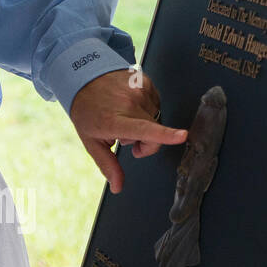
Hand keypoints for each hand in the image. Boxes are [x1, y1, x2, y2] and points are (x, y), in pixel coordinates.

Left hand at [69, 69, 187, 194]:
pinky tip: (131, 106)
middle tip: (126, 139)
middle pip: (154, 132)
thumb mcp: (91, 141)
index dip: (165, 135)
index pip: (144, 129)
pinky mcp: (146, 82)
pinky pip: (156, 103)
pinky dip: (146, 109)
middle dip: (146, 142)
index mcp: (115, 120)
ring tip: (125, 117)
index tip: (182, 136)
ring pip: (156, 118)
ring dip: (145, 123)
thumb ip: (108, 165)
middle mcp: (128, 104)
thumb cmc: (87, 111)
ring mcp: (138, 90)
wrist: (83, 78)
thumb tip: (118, 187)